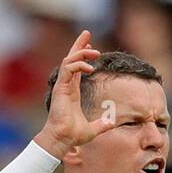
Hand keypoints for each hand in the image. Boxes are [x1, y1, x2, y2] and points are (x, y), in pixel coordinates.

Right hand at [35, 31, 114, 159]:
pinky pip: (68, 68)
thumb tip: (110, 123)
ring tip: (95, 51)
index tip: (92, 47)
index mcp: (72, 91)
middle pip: (71, 58)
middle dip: (79, 44)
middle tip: (87, 33)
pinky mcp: (60, 87)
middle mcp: (66, 86)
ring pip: (69, 60)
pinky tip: (90, 67)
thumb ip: (101, 124)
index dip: (83, 56)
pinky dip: (78, 64)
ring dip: (81, 52)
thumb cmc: (72, 136)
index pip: (76, 68)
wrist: (62, 139)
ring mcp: (62, 85)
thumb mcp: (92, 129)